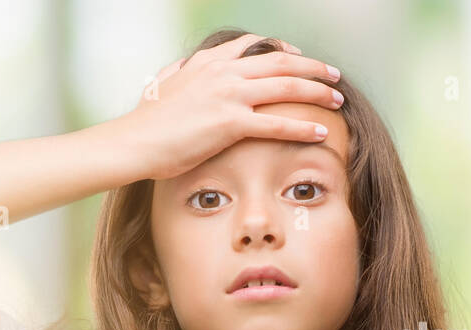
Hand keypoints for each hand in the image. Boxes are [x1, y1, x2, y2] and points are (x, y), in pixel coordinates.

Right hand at [111, 34, 341, 181]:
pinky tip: (320, 131)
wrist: (133, 142)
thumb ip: (178, 74)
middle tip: (334, 75)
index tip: (298, 55)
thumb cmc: (144, 123)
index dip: (283, 49)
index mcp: (209, 62)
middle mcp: (224, 72)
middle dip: (313, 67)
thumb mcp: (162, 86)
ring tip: (337, 101)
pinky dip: (302, 126)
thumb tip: (179, 70)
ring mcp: (230, 95)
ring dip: (317, 92)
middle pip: (282, 61)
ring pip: (287, 86)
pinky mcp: (231, 123)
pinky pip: (277, 122)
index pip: (255, 46)